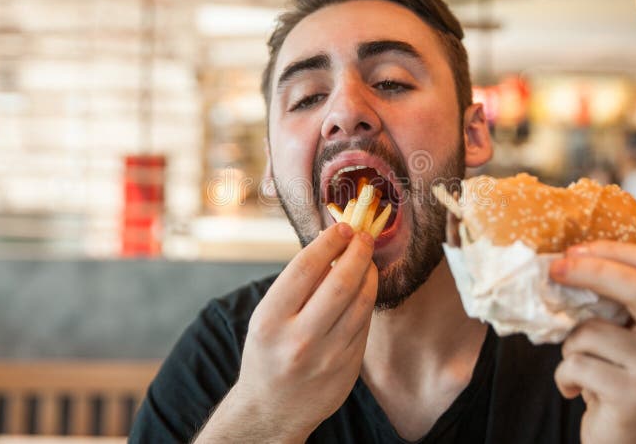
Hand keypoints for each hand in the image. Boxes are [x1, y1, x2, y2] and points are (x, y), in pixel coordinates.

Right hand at [211, 222, 377, 442]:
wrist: (272, 409)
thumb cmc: (269, 351)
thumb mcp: (267, 317)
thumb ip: (297, 286)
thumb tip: (333, 243)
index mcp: (270, 320)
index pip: (305, 268)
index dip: (329, 242)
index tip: (342, 226)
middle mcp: (299, 339)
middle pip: (340, 283)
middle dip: (357, 252)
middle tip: (364, 236)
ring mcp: (327, 356)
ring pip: (361, 302)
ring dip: (369, 273)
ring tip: (367, 258)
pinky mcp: (348, 368)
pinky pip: (364, 323)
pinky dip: (367, 299)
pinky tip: (365, 286)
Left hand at [550, 241, 635, 443]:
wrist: (631, 439)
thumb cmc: (618, 376)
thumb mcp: (625, 334)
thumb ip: (612, 303)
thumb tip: (564, 259)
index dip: (608, 251)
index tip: (572, 249)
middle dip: (589, 271)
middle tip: (554, 268)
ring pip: (591, 332)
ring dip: (570, 346)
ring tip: (581, 365)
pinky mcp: (635, 396)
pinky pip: (577, 365)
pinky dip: (564, 375)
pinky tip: (575, 388)